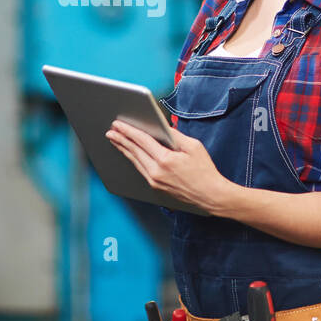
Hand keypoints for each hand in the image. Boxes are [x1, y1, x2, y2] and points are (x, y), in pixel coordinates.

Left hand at [104, 120, 234, 214]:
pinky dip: (133, 159)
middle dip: (121, 139)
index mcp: (166, 160)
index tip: (118, 124)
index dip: (128, 131)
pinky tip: (129, 154)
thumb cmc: (205, 171)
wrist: (210, 196)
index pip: (142, 141)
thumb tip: (161, 127)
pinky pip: (140, 170)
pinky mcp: (155, 188)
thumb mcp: (193, 147)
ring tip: (115, 140)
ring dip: (124, 149)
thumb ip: (175, 135)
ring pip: (135, 161)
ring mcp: (154, 182)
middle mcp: (156, 172)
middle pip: (134, 151)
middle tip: (110, 131)